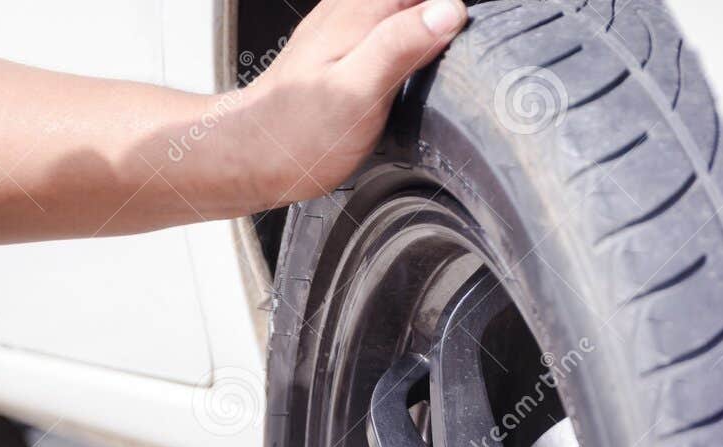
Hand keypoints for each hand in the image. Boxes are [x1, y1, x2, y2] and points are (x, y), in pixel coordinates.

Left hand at [238, 0, 469, 205]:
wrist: (253, 155)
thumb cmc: (299, 133)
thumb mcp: (360, 91)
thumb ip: (402, 46)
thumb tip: (449, 12)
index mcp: (359, 12)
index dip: (450, 13)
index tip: (470, 41)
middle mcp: (348, 11)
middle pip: (413, 1)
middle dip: (440, 21)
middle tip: (459, 59)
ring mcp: (341, 30)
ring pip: (399, 13)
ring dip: (424, 32)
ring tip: (442, 62)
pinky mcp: (339, 53)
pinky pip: (384, 33)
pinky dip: (405, 46)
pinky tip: (411, 73)